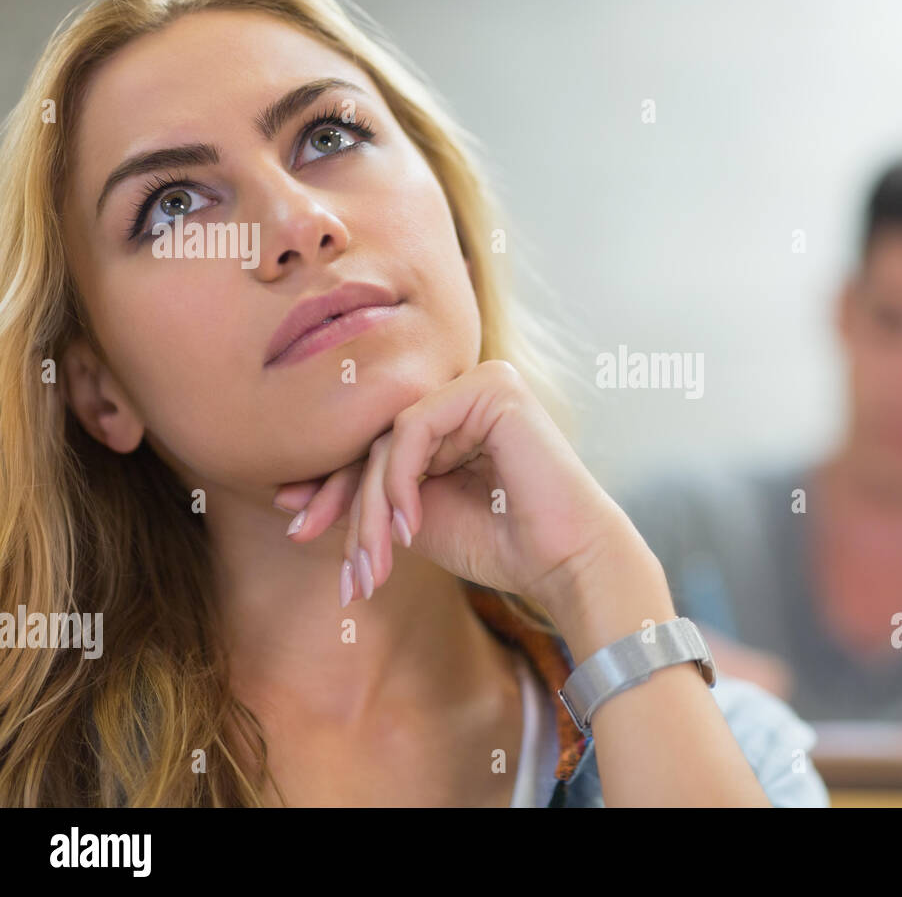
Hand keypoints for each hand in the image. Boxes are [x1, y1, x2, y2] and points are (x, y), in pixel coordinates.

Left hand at [272, 359, 644, 608]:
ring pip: (389, 439)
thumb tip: (285, 493)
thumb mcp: (417, 520)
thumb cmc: (503, 546)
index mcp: (452, 417)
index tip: (299, 526)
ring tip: (375, 564)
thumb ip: (369, 497)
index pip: (376, 443)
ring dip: (374, 508)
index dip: (335, 485)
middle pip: (377, 440)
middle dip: (348, 506)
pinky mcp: (492, 388)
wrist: (566, 562)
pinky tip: (409, 527)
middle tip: (343, 569)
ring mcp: (480, 383)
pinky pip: (413, 428)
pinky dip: (400, 481)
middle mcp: (465, 391)